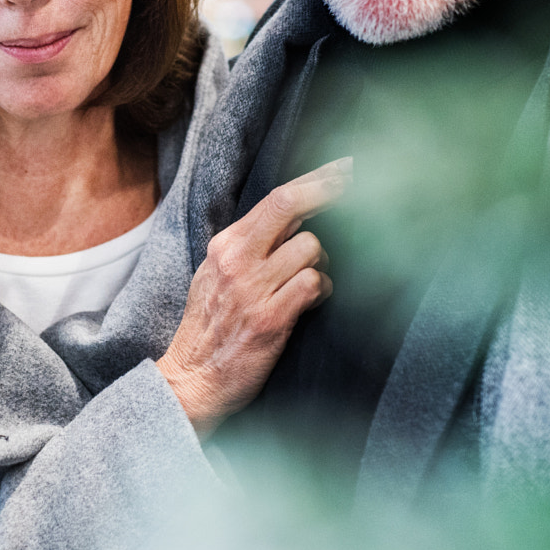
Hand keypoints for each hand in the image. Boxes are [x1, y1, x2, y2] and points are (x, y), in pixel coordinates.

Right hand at [156, 159, 349, 435]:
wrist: (192, 380)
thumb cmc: (210, 328)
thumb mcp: (216, 276)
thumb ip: (249, 246)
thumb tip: (296, 217)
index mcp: (225, 246)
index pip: (276, 198)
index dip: (315, 180)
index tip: (342, 169)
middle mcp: (236, 260)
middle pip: (291, 206)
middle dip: (330, 191)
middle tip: (357, 184)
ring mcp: (253, 288)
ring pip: (311, 248)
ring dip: (322, 263)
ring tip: (311, 281)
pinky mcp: (270, 318)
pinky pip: (314, 285)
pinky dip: (322, 291)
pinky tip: (312, 302)